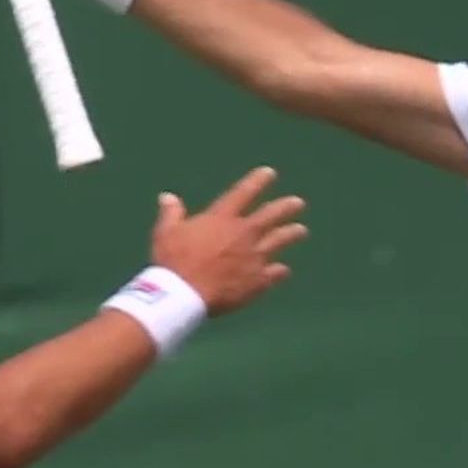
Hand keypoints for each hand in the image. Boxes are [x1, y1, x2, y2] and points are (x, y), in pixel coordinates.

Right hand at [149, 166, 308, 316]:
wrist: (186, 294)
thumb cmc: (174, 261)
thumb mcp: (166, 232)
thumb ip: (171, 214)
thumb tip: (167, 197)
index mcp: (222, 218)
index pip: (243, 193)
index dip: (257, 181)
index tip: (270, 173)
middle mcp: (243, 234)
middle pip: (271, 215)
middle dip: (286, 207)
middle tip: (298, 203)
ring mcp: (254, 257)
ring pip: (279, 241)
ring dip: (291, 234)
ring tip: (302, 230)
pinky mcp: (258, 281)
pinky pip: (274, 274)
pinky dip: (280, 271)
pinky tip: (284, 270)